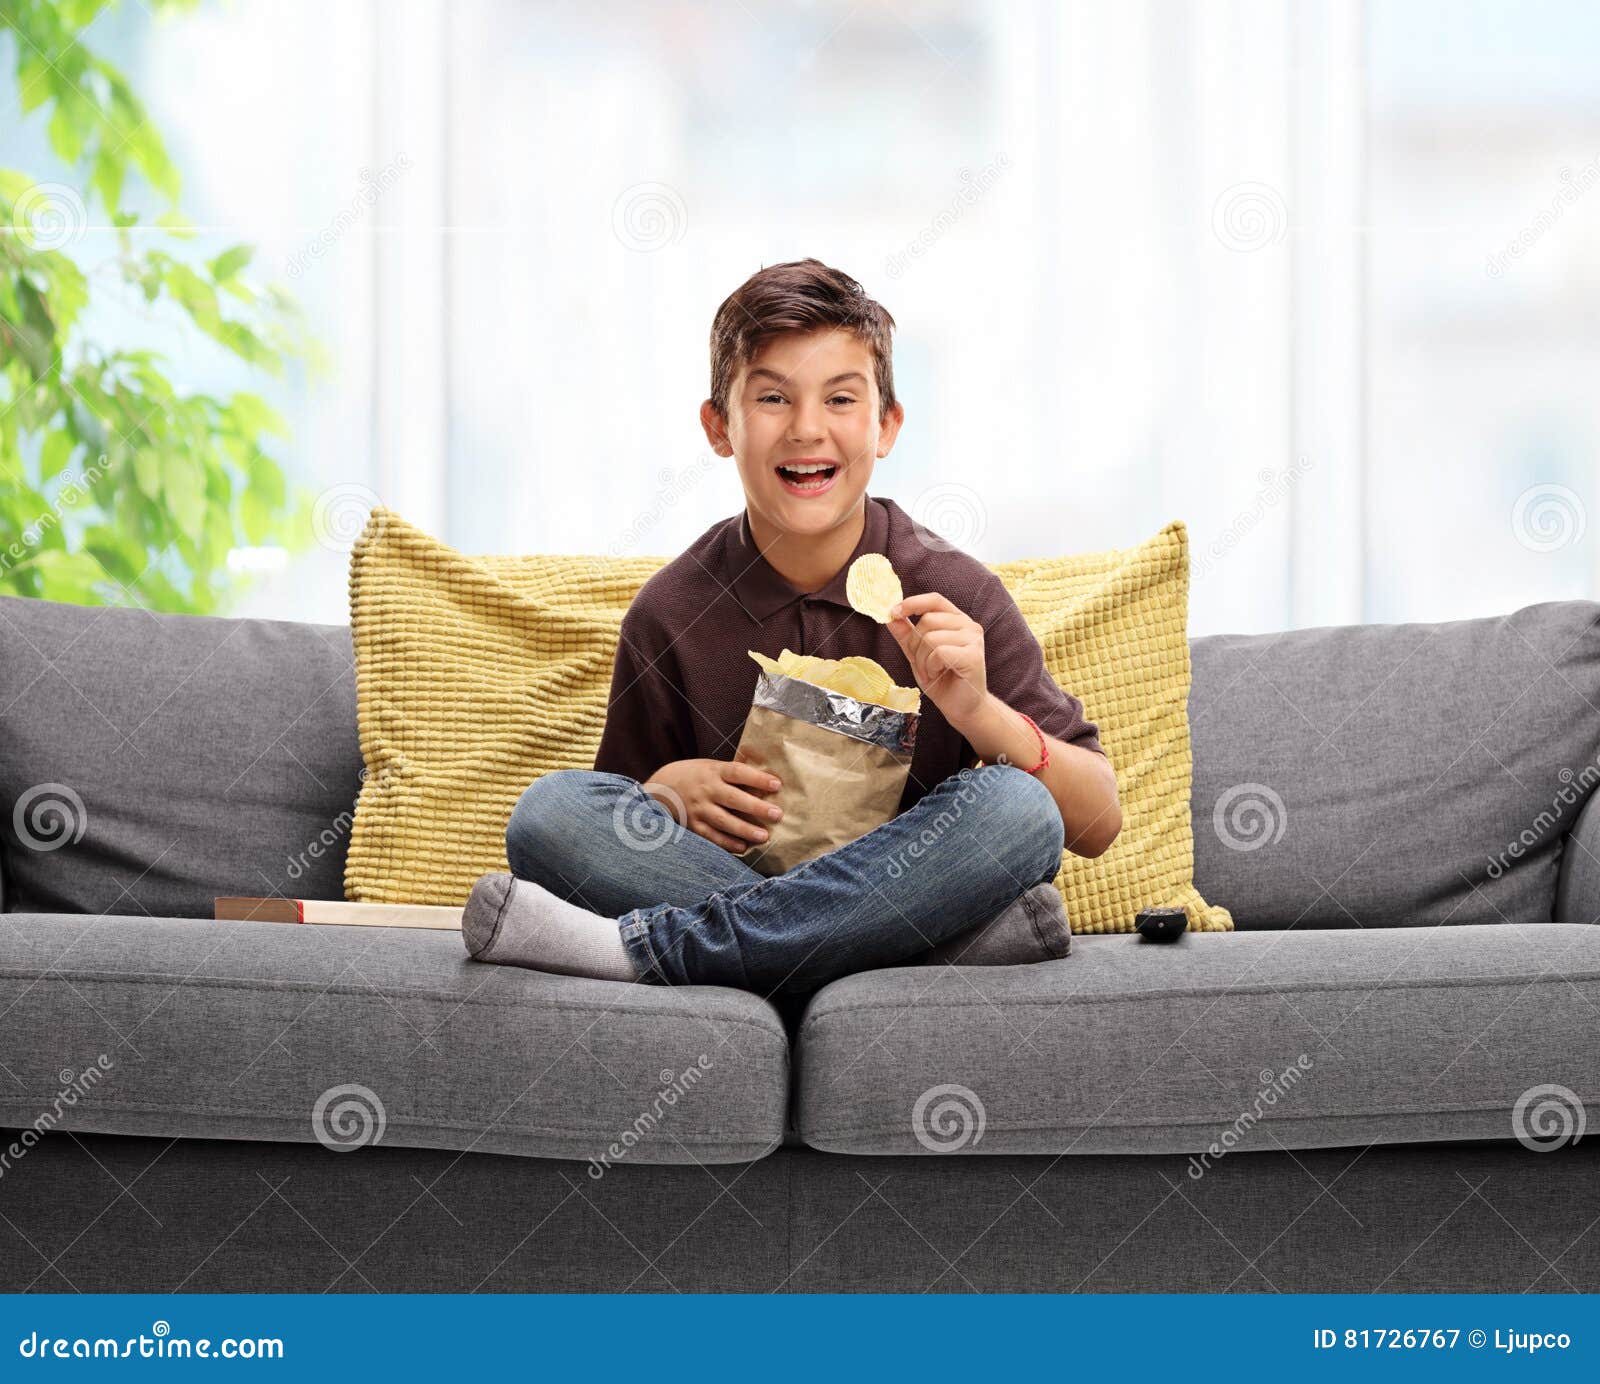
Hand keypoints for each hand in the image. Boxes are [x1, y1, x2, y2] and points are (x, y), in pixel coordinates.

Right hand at [642, 757, 781, 854]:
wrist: (660, 788)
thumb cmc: (696, 776)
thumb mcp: (711, 767)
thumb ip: (734, 774)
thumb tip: (767, 779)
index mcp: (714, 771)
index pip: (738, 772)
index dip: (757, 778)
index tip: (777, 784)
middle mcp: (706, 789)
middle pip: (733, 799)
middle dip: (756, 807)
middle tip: (777, 814)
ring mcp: (698, 808)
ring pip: (723, 821)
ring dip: (744, 830)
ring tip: (764, 836)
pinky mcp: (692, 825)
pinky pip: (711, 836)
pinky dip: (727, 843)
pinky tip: (743, 848)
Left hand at [886, 591, 988, 729]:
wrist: (961, 707)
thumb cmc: (942, 680)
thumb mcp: (917, 654)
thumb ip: (906, 633)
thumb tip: (890, 615)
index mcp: (957, 620)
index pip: (934, 600)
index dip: (912, 603)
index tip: (894, 613)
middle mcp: (969, 626)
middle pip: (928, 621)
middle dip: (915, 645)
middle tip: (921, 663)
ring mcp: (973, 640)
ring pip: (931, 637)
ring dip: (923, 659)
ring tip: (931, 671)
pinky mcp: (973, 656)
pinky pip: (939, 652)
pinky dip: (931, 666)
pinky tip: (938, 674)